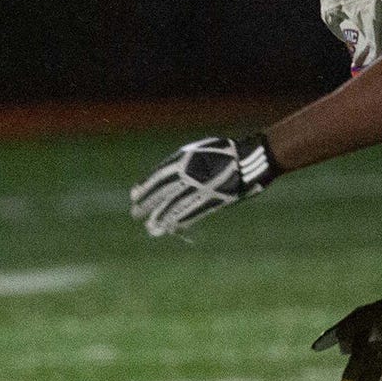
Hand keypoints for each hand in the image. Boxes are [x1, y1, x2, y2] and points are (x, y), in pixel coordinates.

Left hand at [129, 135, 276, 237]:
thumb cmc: (222, 153)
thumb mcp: (196, 151)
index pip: (157, 176)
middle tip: (135, 214)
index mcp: (183, 160)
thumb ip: (180, 163)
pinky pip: (193, 214)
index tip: (134, 195)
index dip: (145, 187)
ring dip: (162, 219)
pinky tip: (171, 229)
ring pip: (175, 207)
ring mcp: (200, 189)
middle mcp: (188, 175)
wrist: (247, 160)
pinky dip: (181, 222)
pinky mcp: (213, 201)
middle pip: (162, 193)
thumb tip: (163, 177)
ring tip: (150, 228)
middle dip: (148, 204)